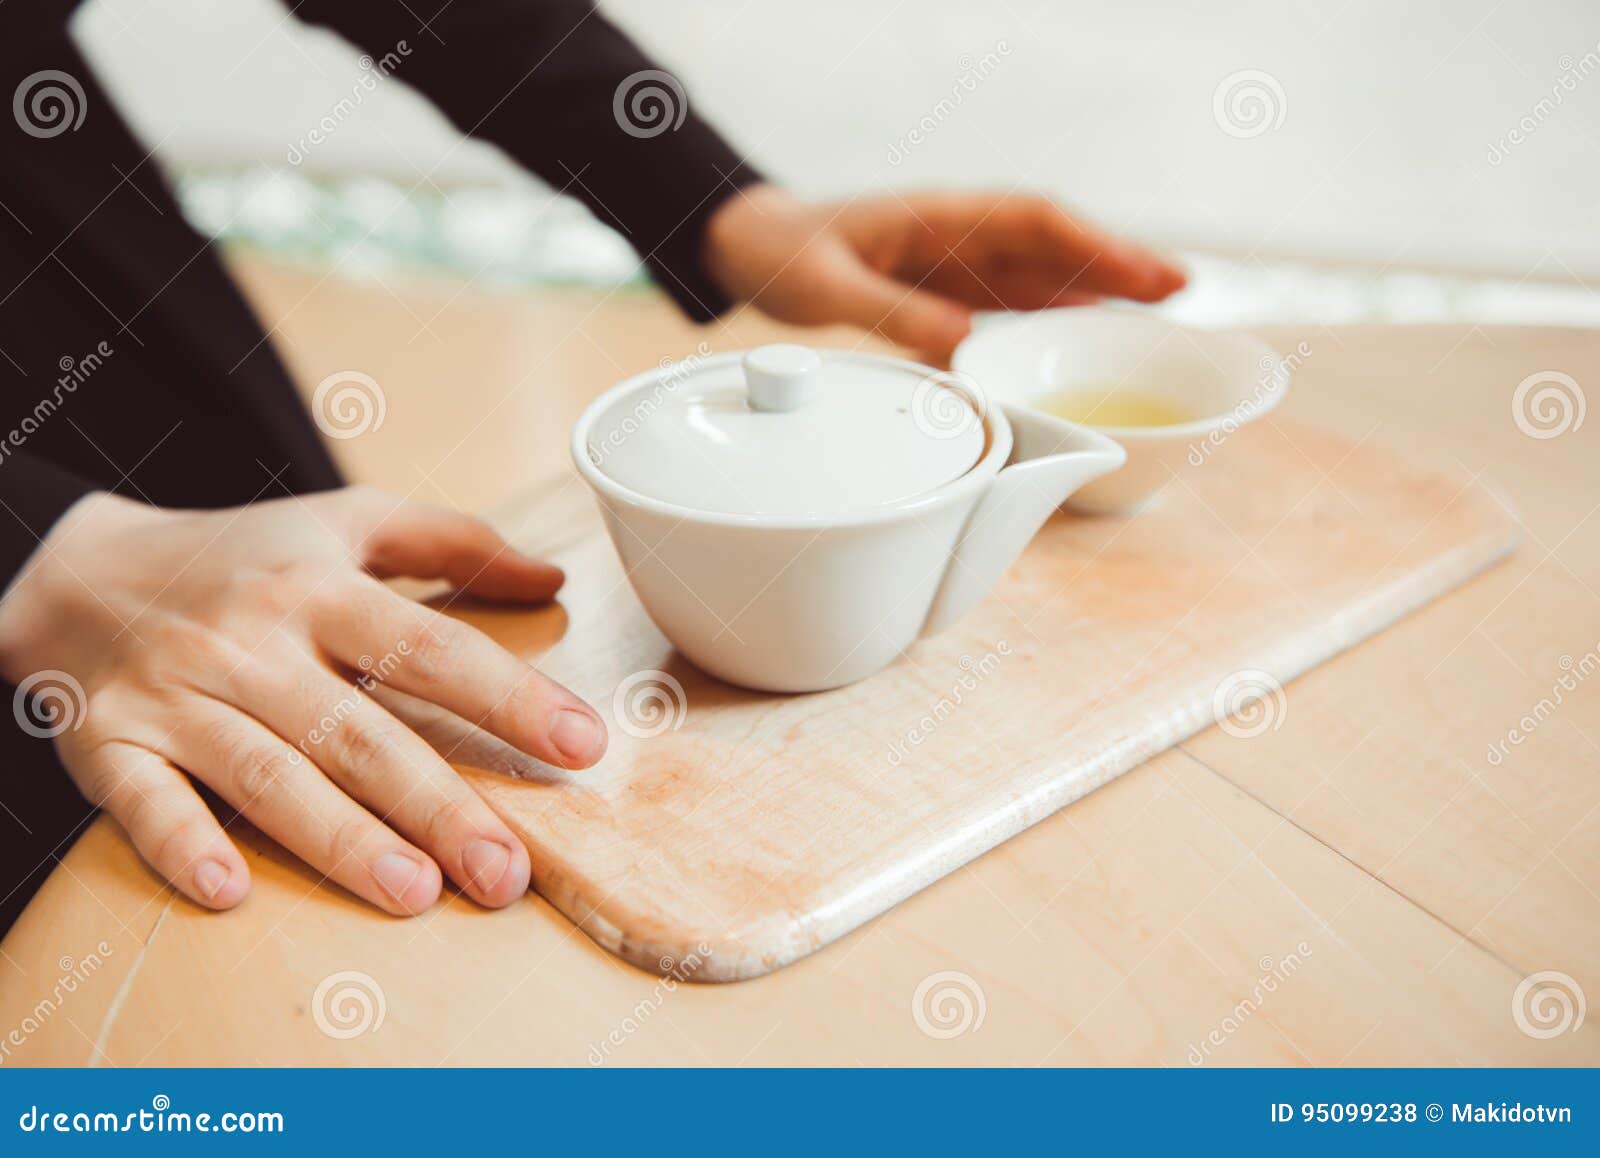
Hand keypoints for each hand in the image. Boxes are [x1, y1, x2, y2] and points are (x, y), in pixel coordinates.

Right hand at [0, 487, 606, 914]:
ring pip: (266, 774)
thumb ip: (451, 542)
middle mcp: (253, 643)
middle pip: (357, 732)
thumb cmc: (243, 555)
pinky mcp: (109, 743)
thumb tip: (553, 574)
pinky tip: (231, 891)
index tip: (583, 745)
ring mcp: (178, 696)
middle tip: (506, 872)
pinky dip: (183, 844)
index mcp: (319, 588)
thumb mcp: (343, 521)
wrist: (76, 569)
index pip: (429, 647)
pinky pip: (144, 802)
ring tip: (414, 894)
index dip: (509, 697)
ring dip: (339, 838)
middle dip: (437, 804)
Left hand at [703, 186, 1186, 359]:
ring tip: (1158, 319)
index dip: (1093, 246)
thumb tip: (965, 346)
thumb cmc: (782, 252)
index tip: (1143, 271)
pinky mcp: (943, 292)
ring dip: (1095, 294)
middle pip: (1053, 245)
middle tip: (1183, 294)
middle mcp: (957, 235)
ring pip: (1040, 275)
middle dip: (1117, 264)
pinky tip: (1084, 338)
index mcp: (938, 216)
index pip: (1033, 220)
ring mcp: (954, 263)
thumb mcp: (828, 288)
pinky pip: (1008, 305)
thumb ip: (893, 313)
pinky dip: (1050, 319)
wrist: (749, 248)